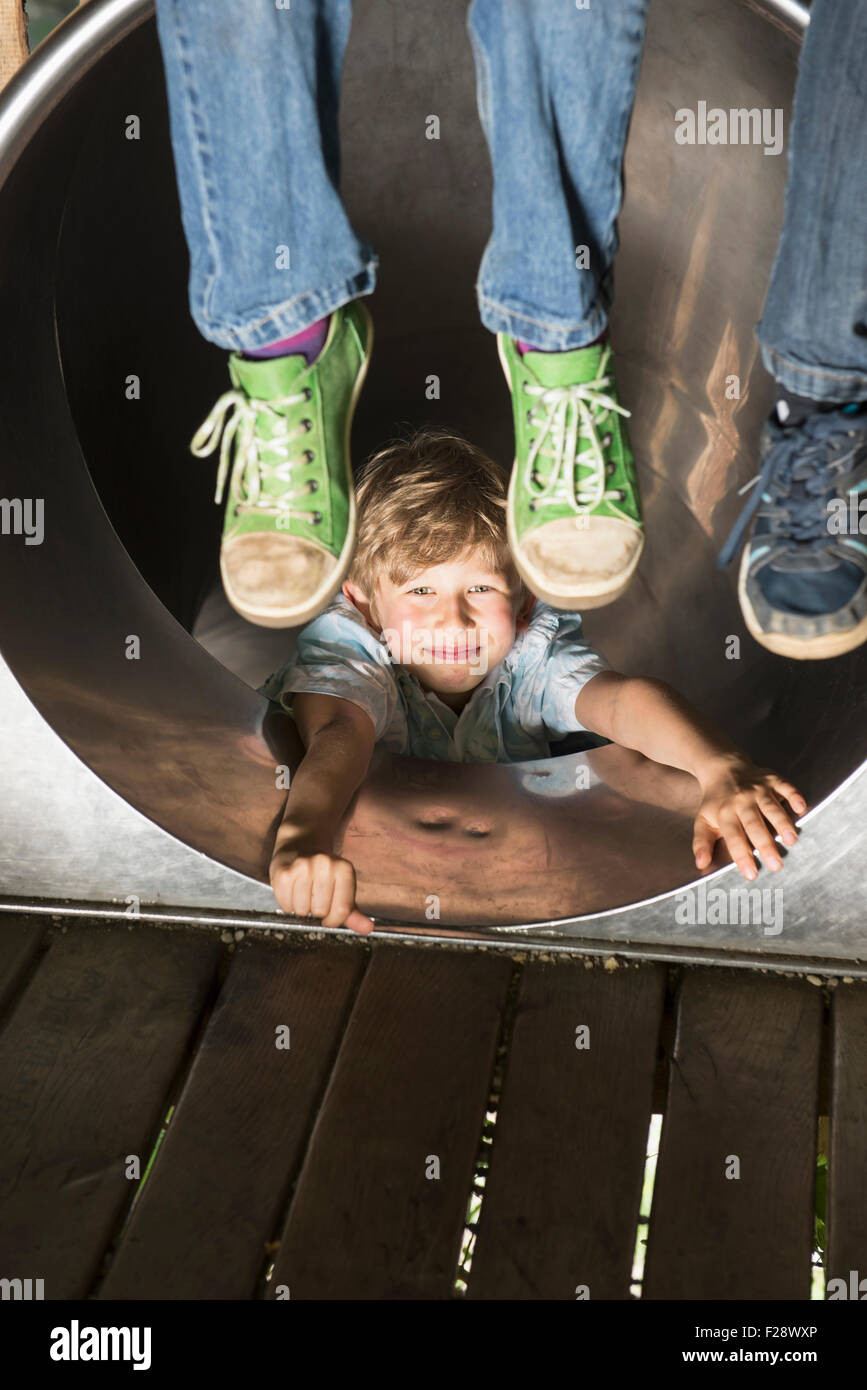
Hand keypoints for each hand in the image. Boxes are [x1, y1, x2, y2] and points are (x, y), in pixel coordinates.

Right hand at [269, 843, 374, 934]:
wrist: (300, 846)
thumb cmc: (323, 873)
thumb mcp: (342, 889)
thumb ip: (353, 912)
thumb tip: (367, 928)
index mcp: (344, 869)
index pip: (341, 910)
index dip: (333, 921)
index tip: (329, 919)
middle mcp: (325, 864)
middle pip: (321, 911)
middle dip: (316, 911)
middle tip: (314, 898)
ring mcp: (303, 866)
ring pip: (302, 910)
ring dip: (301, 908)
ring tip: (303, 894)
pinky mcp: (284, 871)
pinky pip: (285, 904)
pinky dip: (287, 905)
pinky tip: (292, 892)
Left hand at [692, 757, 806, 879]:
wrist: (723, 767)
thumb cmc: (716, 800)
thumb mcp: (703, 820)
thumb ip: (701, 843)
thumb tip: (700, 864)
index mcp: (725, 813)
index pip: (733, 837)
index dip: (742, 856)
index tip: (751, 874)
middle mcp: (742, 801)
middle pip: (754, 825)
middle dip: (766, 845)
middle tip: (776, 865)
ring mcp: (758, 789)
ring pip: (772, 807)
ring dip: (782, 823)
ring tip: (792, 840)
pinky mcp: (772, 779)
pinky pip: (785, 786)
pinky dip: (794, 796)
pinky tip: (802, 808)